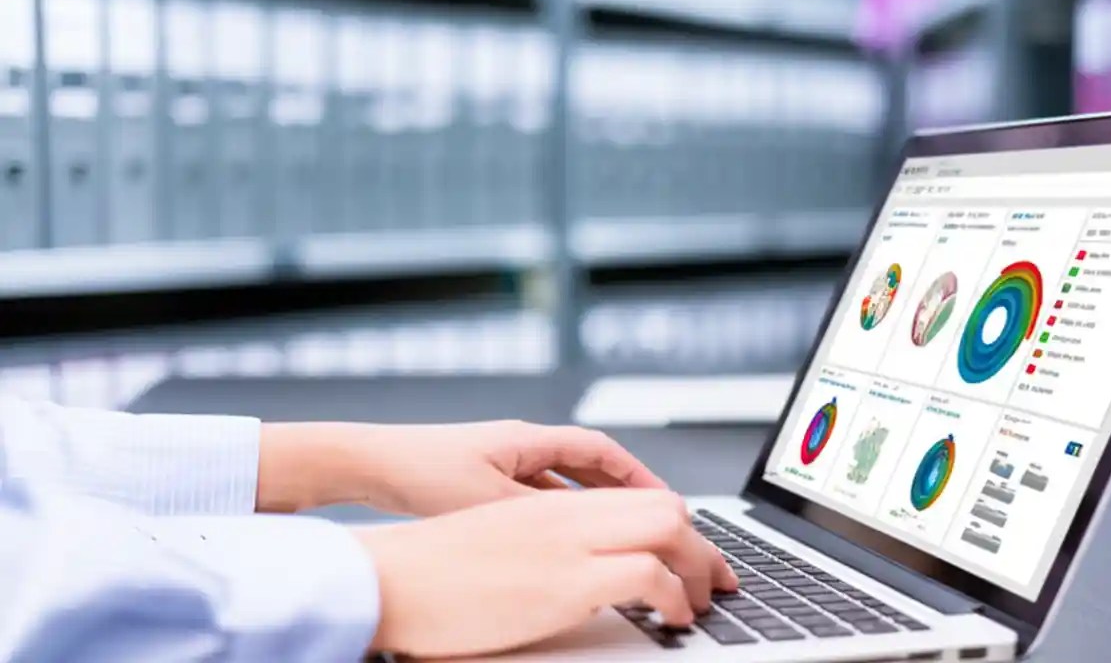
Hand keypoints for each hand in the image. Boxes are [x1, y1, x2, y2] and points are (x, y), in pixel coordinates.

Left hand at [256, 420, 666, 515]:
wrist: (368, 463)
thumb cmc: (421, 471)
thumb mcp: (490, 499)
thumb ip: (539, 514)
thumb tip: (582, 531)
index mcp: (529, 440)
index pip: (601, 451)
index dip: (638, 475)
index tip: (665, 498)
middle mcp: (520, 446)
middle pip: (587, 466)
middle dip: (622, 491)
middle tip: (653, 518)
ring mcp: (501, 463)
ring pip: (561, 484)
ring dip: (588, 504)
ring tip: (616, 533)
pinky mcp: (482, 481)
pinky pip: (535, 497)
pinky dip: (555, 516)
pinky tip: (560, 540)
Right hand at [352, 488, 737, 658]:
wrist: (389, 578)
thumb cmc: (432, 573)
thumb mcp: (503, 546)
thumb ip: (550, 548)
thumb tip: (586, 576)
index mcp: (553, 504)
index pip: (641, 498)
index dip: (682, 529)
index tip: (697, 558)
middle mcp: (569, 513)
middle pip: (668, 507)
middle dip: (704, 547)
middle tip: (717, 583)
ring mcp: (570, 543)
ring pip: (669, 529)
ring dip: (699, 569)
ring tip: (700, 603)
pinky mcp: (566, 582)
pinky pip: (649, 575)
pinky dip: (675, 596)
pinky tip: (674, 617)